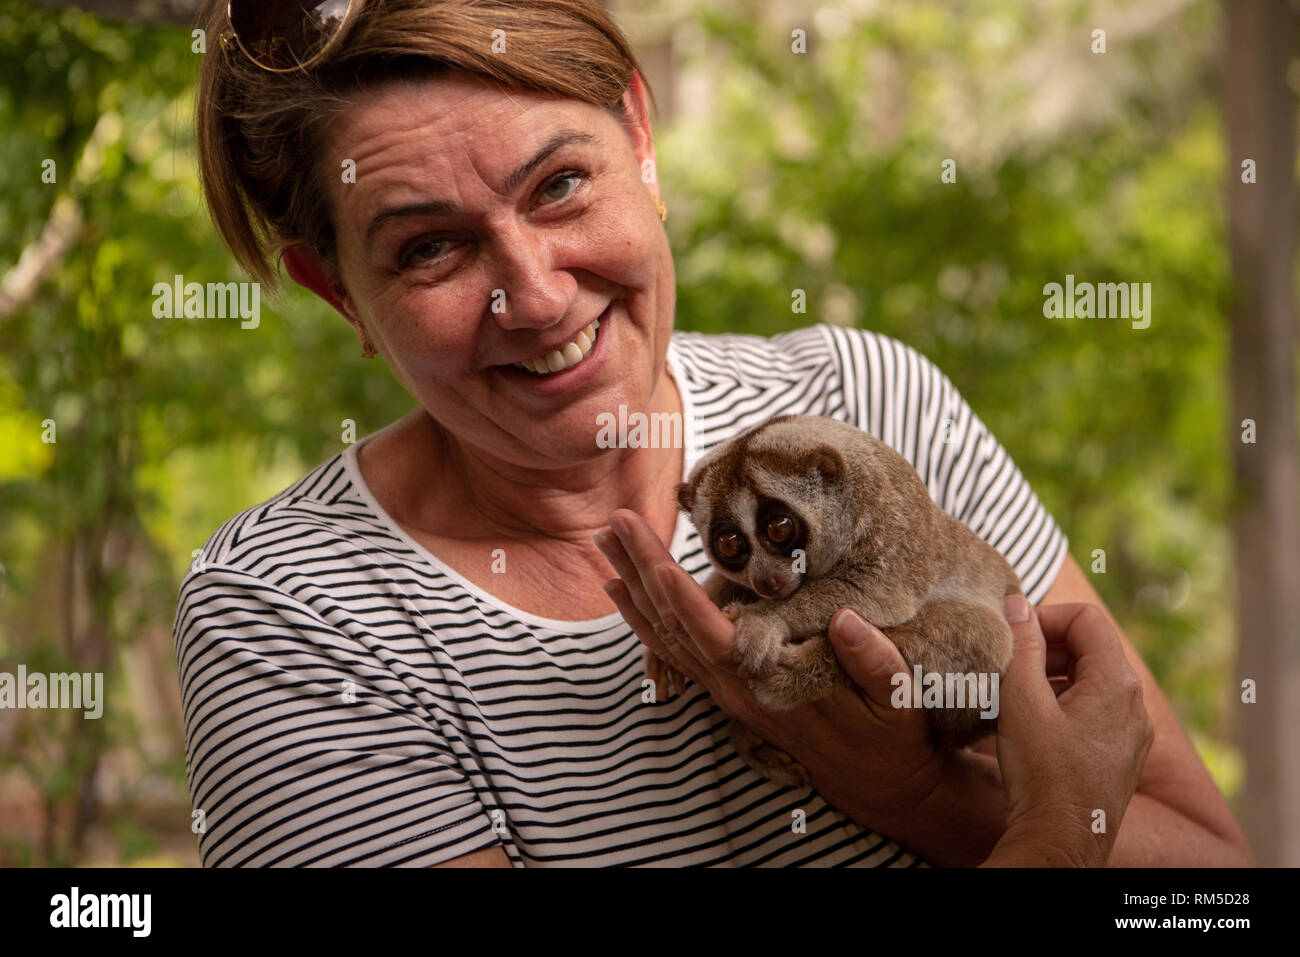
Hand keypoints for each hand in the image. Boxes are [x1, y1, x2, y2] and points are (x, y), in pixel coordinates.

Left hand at [594, 508, 957, 844]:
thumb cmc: (890, 733)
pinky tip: (627, 593)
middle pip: (674, 627)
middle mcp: (738, 690)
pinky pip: (675, 651)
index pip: (711, 633)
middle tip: (613, 523)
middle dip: (641, 573)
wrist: (879, 782)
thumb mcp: (898, 697)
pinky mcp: (729, 690)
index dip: (676, 592)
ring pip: (666, 638)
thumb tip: (846, 620)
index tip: (648, 552)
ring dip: (635, 589)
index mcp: (772, 684)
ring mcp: (728, 693)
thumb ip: (874, 660)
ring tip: (607, 545)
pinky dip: (646, 619)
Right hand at [981, 598, 1154, 866]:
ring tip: (1013, 696)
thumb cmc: (1041, 771)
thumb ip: (1021, 646)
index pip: (1088, 619)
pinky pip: (1094, 712)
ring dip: (1051, 677)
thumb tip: (1017, 603)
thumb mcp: (1021, 700)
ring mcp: (1132, 734)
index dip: (1047, 617)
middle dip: (1047, 647)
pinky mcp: (1121, 757)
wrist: (1060, 840)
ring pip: (1091, 682)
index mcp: (1117, 684)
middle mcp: (1134, 705)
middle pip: (1092, 649)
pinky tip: (1030, 725)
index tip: (1014, 636)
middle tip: (1009, 664)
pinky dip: (1063, 704)